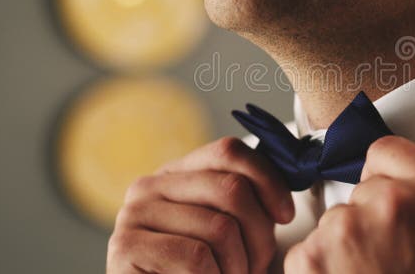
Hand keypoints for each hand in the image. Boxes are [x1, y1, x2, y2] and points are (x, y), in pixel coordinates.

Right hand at [107, 137, 294, 273]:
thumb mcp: (228, 232)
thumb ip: (246, 202)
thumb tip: (289, 186)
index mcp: (177, 173)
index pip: (229, 151)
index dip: (267, 179)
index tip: (285, 215)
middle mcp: (150, 186)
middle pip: (231, 188)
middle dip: (260, 235)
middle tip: (258, 267)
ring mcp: (133, 215)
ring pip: (220, 228)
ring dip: (240, 266)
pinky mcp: (125, 248)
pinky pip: (196, 257)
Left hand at [284, 136, 414, 273]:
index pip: (387, 151)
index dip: (387, 179)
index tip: (391, 202)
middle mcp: (396, 201)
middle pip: (361, 189)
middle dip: (369, 218)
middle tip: (388, 260)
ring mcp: (349, 227)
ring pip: (335, 222)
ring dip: (344, 249)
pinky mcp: (312, 256)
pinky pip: (309, 251)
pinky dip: (319, 272)